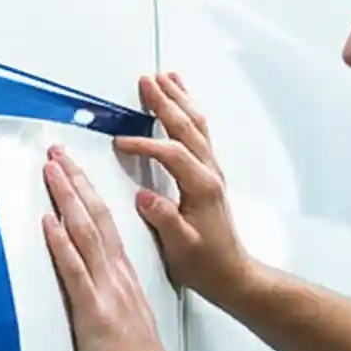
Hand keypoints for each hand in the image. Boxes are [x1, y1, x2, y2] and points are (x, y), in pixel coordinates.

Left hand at [41, 146, 181, 350]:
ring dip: (66, 197)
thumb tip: (93, 295)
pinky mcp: (95, 311)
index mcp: (124, 279)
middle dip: (74, 181)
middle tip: (56, 152)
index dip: (86, 194)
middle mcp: (117, 277)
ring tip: (51, 169)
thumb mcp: (125, 325)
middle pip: (95, 217)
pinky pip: (75, 270)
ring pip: (86, 233)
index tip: (71, 170)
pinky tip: (48, 220)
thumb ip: (110, 303)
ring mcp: (107, 291)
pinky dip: (60, 242)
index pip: (104, 225)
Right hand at [114, 72, 255, 303]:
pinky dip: (187, 112)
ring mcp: (211, 171)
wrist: (231, 273)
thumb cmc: (205, 263)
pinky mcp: (208, 174)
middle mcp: (210, 173)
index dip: (145, 144)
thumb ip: (163, 219)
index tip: (119, 143)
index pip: (171, 154)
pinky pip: (198, 133)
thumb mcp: (180, 246)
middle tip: (146, 81)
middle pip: (187, 127)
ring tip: (166, 77)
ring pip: (196, 125)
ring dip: (180, 99)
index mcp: (201, 187)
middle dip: (165, 102)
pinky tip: (180, 104)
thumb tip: (143, 196)